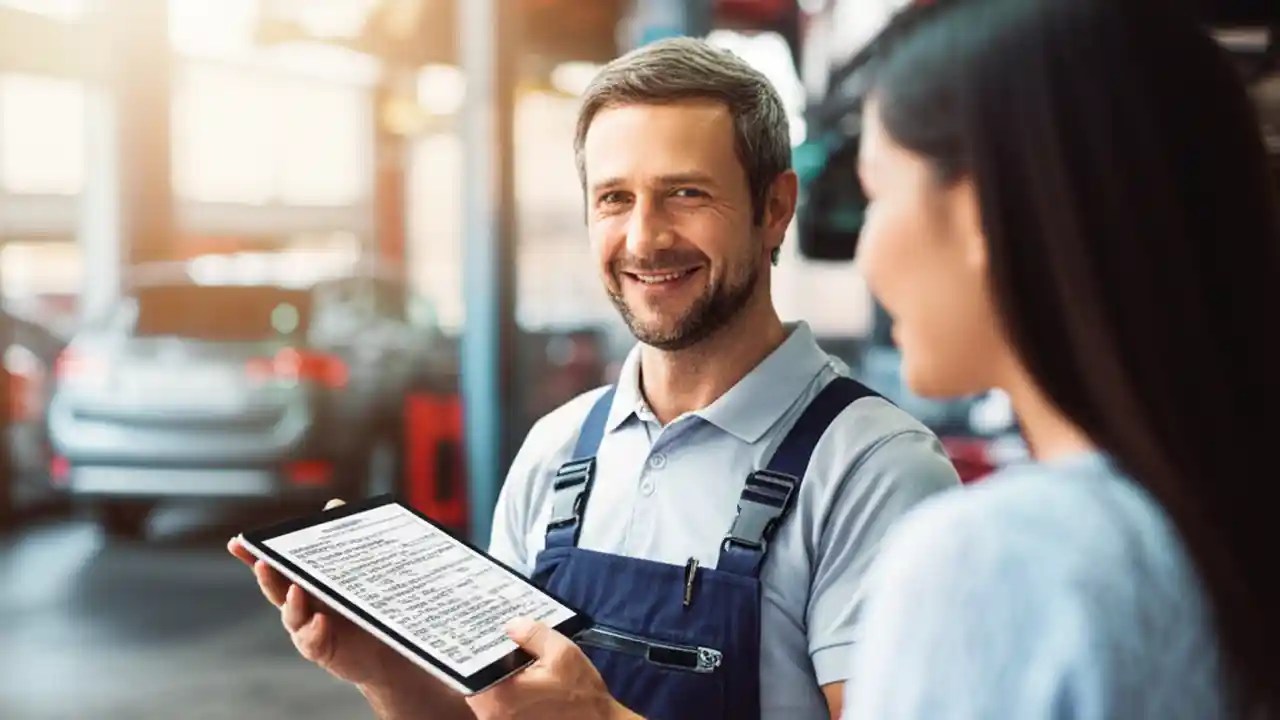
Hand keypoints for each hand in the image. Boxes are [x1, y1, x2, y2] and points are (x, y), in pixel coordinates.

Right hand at [227, 498, 410, 687]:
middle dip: (267, 576)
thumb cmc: (366, 602)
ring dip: (292, 603)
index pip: (276, 564)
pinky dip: (314, 631)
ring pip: (291, 616)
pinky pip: (312, 641)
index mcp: (305, 580)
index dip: (253, 555)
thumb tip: (333, 505)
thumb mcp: (360, 566)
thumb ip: (345, 537)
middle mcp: (301, 603)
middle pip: (276, 589)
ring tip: (296, 590)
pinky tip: (321, 621)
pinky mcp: (322, 648)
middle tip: (263, 563)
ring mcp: (308, 627)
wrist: (388, 642)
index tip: (236, 542)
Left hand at [466, 618, 641, 719]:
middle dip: (488, 662)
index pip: (470, 670)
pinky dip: (509, 691)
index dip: (476, 650)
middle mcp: (492, 716)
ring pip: (489, 695)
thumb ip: (533, 635)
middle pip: (478, 682)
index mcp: (498, 698)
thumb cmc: (580, 695)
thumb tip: (510, 625)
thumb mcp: (562, 654)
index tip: (483, 633)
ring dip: (500, 677)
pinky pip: (501, 706)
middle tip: (500, 639)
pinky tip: (524, 676)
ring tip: (513, 654)